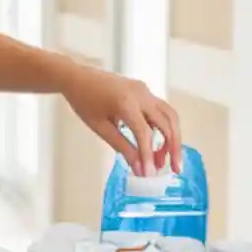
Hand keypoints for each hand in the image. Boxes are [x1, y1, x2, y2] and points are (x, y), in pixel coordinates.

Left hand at [58, 64, 182, 176]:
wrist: (78, 77)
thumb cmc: (84, 101)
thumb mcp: (101, 128)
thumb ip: (123, 147)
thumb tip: (139, 169)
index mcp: (125, 103)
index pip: (145, 133)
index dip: (149, 155)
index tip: (150, 173)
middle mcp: (140, 94)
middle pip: (167, 123)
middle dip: (173, 148)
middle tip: (174, 169)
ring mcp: (144, 90)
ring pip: (169, 115)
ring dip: (172, 138)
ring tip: (166, 160)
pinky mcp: (144, 91)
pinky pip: (161, 110)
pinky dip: (164, 127)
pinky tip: (158, 144)